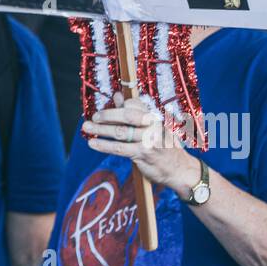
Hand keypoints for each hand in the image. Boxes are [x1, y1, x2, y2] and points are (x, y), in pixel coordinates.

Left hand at [81, 91, 195, 192]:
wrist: (180, 169)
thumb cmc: (164, 146)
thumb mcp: (153, 128)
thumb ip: (134, 112)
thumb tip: (117, 96)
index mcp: (155, 118)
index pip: (135, 105)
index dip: (120, 104)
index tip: (107, 107)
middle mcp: (153, 126)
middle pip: (127, 116)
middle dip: (108, 115)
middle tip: (94, 116)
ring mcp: (149, 140)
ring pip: (120, 132)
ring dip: (100, 129)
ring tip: (87, 127)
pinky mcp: (143, 154)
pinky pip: (120, 148)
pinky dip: (104, 145)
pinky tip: (93, 143)